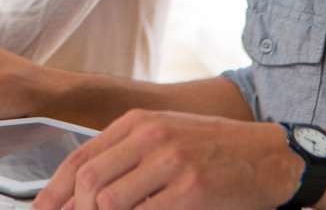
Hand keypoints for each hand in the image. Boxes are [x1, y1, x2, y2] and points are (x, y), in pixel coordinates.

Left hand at [35, 111, 299, 209]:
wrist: (271, 156)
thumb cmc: (217, 150)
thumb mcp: (167, 138)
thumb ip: (128, 158)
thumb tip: (86, 191)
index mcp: (138, 123)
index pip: (80, 158)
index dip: (54, 192)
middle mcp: (150, 136)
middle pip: (88, 182)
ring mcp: (170, 162)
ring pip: (108, 201)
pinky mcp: (190, 189)